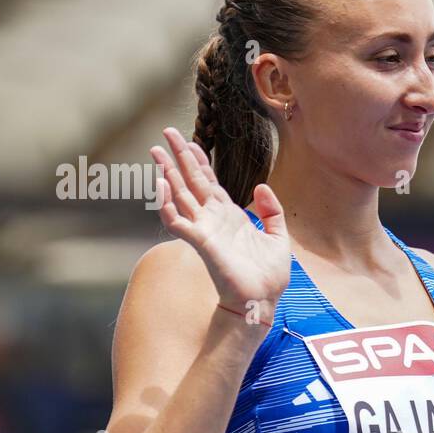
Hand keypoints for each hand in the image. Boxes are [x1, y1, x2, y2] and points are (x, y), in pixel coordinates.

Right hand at [150, 127, 290, 323]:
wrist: (264, 299)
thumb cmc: (269, 275)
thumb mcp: (278, 236)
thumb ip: (271, 211)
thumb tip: (261, 187)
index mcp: (230, 215)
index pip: (210, 182)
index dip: (200, 161)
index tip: (190, 141)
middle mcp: (213, 219)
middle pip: (191, 181)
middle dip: (179, 157)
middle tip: (166, 133)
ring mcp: (204, 229)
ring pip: (180, 195)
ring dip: (167, 173)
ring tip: (156, 151)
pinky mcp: (201, 242)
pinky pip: (177, 220)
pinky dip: (166, 203)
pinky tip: (161, 184)